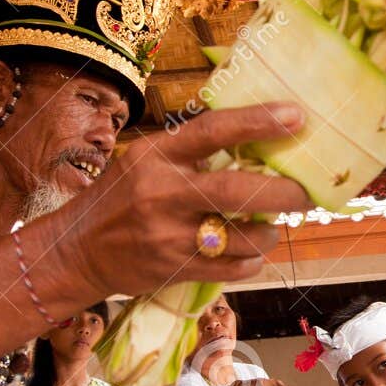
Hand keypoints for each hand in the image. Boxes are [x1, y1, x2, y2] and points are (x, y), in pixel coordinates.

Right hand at [57, 104, 311, 298]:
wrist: (75, 251)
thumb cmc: (120, 199)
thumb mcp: (144, 161)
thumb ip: (189, 153)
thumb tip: (255, 139)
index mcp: (157, 155)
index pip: (213, 130)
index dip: (258, 121)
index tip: (298, 115)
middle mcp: (162, 193)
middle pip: (237, 190)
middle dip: (283, 192)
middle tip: (309, 193)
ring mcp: (168, 235)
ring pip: (240, 237)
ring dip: (267, 233)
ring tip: (271, 228)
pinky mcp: (173, 269)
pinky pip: (231, 268)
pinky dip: (251, 261)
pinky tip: (251, 253)